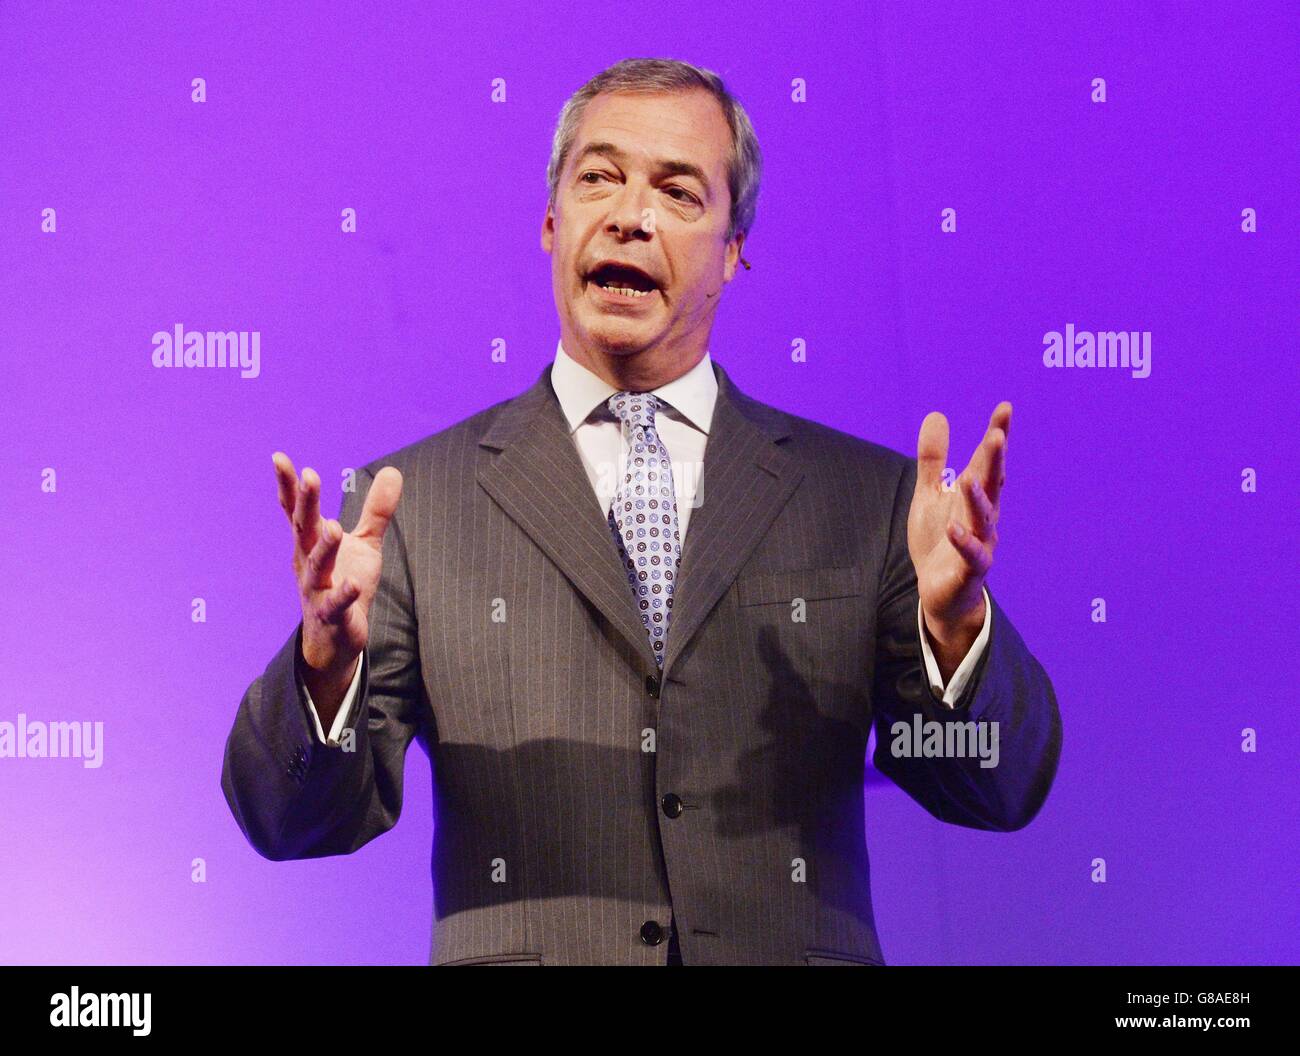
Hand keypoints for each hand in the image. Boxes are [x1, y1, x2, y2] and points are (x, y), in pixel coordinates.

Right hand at [273, 453, 402, 691]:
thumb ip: (376, 511)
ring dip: (324, 547)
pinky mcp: (334, 616)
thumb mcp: (365, 544)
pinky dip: (344, 594)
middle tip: (310, 476)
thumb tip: (394, 470)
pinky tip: (354, 583)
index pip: (296, 511)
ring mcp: (318, 590)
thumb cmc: (345, 583)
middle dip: (306, 504)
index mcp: (310, 544)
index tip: (279, 458)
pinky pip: (337, 605)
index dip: (288, 485)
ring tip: (333, 526)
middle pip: (304, 530)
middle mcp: (308, 564)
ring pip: (317, 567)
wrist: (335, 639)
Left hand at [907, 403, 1009, 655]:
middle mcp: (983, 517)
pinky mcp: (968, 571)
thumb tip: (937, 415)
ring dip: (978, 501)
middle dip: (995, 462)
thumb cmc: (939, 541)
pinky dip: (964, 543)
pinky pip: (972, 557)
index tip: (1005, 408)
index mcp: (974, 497)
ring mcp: (980, 544)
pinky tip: (953, 529)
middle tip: (997, 436)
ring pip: (983, 520)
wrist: (941, 593)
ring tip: (969, 480)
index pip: (987, 462)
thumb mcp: (930, 495)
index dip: (996, 435)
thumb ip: (934, 460)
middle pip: (992, 486)